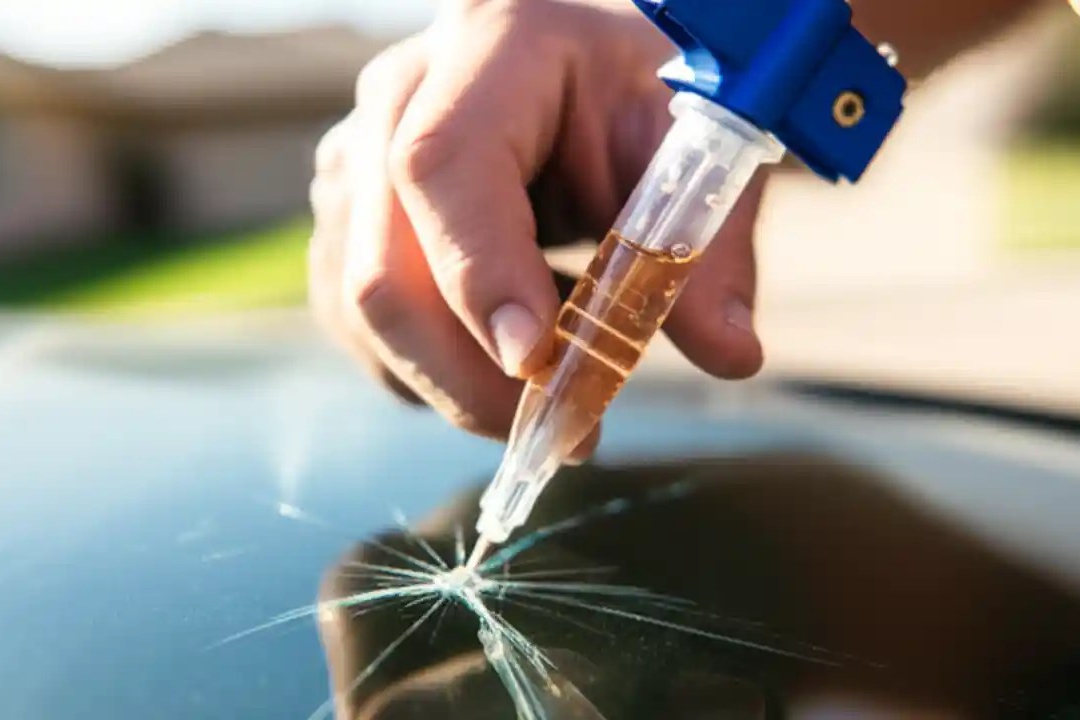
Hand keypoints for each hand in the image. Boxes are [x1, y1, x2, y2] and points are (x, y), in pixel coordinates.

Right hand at [309, 0, 769, 445]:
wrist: (594, 79)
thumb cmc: (647, 103)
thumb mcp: (697, 156)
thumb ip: (709, 250)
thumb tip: (733, 353)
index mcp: (492, 49)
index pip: (445, 169)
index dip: (481, 277)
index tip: (537, 366)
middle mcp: (399, 98)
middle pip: (386, 271)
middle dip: (470, 378)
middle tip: (570, 434)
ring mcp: (356, 161)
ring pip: (363, 316)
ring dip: (457, 384)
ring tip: (557, 384)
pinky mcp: (347, 220)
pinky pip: (360, 327)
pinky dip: (433, 369)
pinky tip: (507, 354)